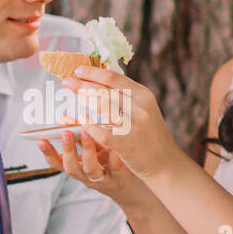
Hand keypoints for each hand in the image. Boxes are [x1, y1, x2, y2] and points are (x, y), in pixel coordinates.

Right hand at [37, 127, 145, 208]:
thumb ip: (80, 136)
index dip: (47, 153)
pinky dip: (113, 156)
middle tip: (65, 132)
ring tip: (87, 132)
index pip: (57, 163)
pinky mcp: (120, 178)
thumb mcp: (93, 149)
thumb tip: (64, 118)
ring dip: (87, 150)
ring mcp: (104, 178)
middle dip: (67, 150)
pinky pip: (115, 168)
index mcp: (78, 167)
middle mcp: (87, 175)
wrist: (137, 184)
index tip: (39, 139)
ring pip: (90, 170)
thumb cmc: (111, 161)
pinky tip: (113, 143)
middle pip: (71, 167)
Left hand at [60, 65, 180, 181]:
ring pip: (103, 107)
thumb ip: (127, 95)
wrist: (165, 163)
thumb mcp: (145, 109)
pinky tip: (80, 121)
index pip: (114, 78)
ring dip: (84, 100)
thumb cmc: (150, 135)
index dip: (93, 72)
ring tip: (73, 98)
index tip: (78, 70)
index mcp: (143, 95)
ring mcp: (134, 126)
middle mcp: (140, 108)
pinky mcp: (127, 145)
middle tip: (66, 82)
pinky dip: (89, 126)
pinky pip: (102, 133)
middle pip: (105, 91)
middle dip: (82, 85)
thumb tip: (101, 77)